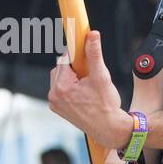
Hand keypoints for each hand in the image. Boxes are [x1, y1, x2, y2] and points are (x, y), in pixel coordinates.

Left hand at [47, 31, 131, 149]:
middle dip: (75, 68)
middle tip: (89, 76)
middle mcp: (54, 96)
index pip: (64, 59)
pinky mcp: (57, 108)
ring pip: (60, 78)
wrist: (108, 128)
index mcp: (62, 87)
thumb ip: (94, 54)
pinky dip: (70, 87)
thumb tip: (92, 35)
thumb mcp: (101, 76)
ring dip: (72, 77)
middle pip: (61, 68)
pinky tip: (83, 94)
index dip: (77, 57)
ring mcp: (54, 103)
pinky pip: (60, 89)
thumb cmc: (106, 106)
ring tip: (87, 87)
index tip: (84, 57)